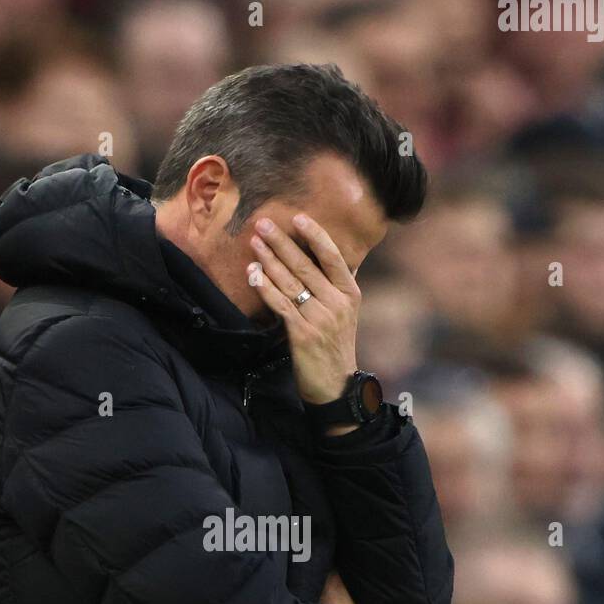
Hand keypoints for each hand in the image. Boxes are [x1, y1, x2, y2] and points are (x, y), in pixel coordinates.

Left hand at [247, 213, 360, 406]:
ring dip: (269, 260)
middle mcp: (337, 303)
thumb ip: (336, 285)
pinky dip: (265, 287)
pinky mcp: (303, 334)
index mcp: (349, 293)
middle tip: (263, 222)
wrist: (335, 386)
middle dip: (282, 242)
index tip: (297, 217)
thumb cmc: (335, 346)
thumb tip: (326, 256)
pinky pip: (281, 304)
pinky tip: (253, 274)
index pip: (332, 256)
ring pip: (290, 282)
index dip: (315, 235)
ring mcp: (320, 318)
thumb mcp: (344, 312)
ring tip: (254, 242)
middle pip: (306, 265)